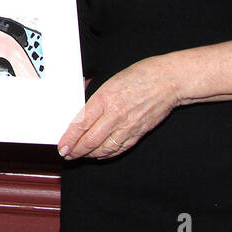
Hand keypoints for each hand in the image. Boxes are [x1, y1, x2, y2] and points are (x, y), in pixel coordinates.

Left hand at [57, 55, 181, 159]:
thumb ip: (95, 96)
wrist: (168, 81)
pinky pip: (120, 148)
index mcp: (105, 98)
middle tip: (67, 154)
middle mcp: (115, 115)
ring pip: (105, 148)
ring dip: (90, 154)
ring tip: (80, 156)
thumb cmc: (141, 75)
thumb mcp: (110, 80)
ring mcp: (128, 126)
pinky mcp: (139, 133)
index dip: (69, 138)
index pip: (81, 124)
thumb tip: (80, 107)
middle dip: (76, 150)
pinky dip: (108, 154)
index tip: (62, 146)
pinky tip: (99, 155)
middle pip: (91, 140)